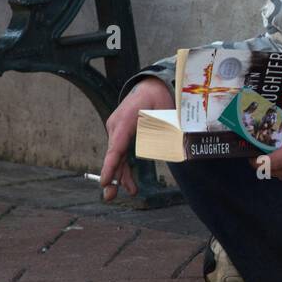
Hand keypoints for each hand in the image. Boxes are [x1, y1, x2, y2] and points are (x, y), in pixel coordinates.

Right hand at [100, 77, 172, 201]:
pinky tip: (129, 184)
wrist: (152, 85)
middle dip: (112, 177)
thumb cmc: (159, 97)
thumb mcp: (166, 113)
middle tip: (109, 196)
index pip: (116, 147)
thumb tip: (177, 151)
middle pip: (113, 155)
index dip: (110, 166)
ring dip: (120, 176)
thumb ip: (167, 132)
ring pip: (117, 157)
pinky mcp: (122, 135)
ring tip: (131, 192)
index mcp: (126, 120)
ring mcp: (118, 130)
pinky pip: (121, 154)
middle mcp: (117, 126)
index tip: (105, 181)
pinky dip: (124, 168)